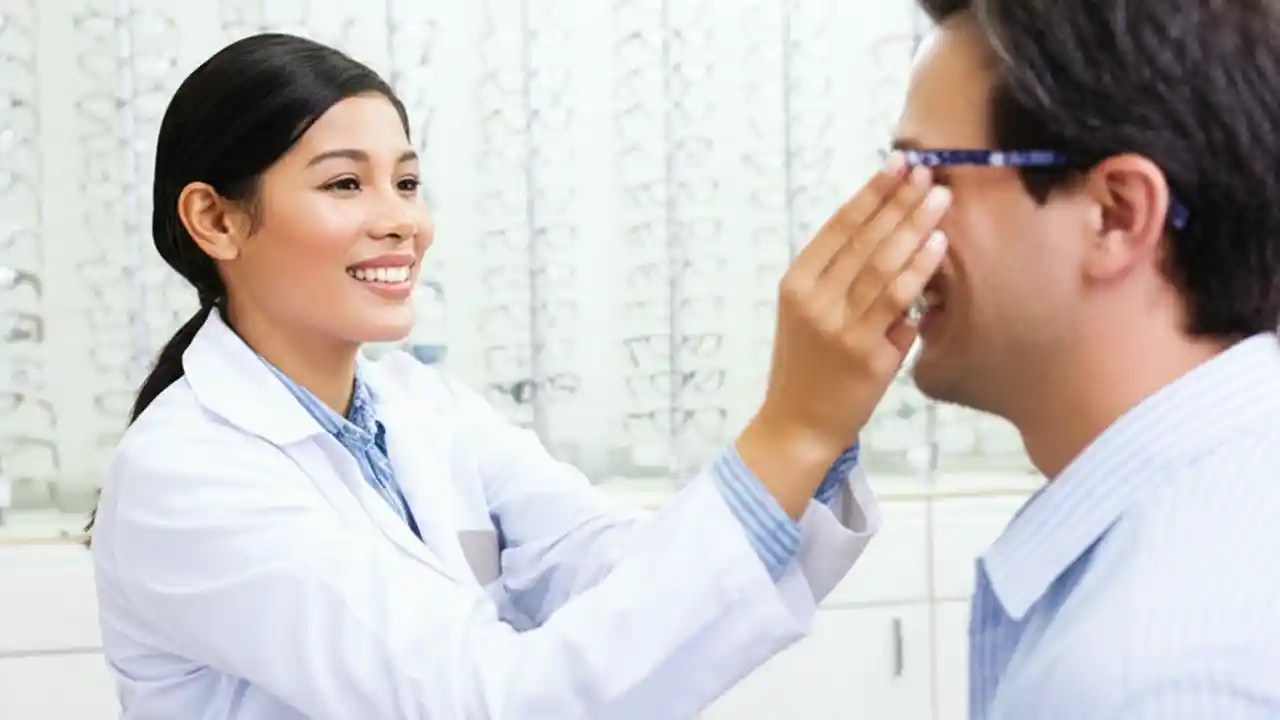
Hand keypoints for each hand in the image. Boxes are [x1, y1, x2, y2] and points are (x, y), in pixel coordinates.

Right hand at [736, 154, 949, 516]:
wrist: (797, 425)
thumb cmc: (808, 367)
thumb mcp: (807, 315)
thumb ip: (838, 278)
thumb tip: (888, 235)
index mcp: (796, 283)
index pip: (838, 226)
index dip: (870, 193)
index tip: (897, 164)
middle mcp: (813, 299)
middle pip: (864, 238)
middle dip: (899, 200)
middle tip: (930, 172)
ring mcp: (838, 326)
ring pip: (882, 264)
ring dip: (914, 226)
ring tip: (941, 199)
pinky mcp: (864, 353)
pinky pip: (898, 302)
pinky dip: (919, 269)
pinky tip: (939, 246)